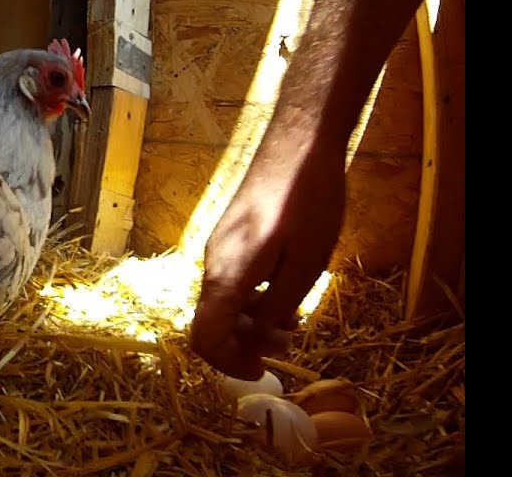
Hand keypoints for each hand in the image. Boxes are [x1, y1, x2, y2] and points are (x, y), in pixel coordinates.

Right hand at [188, 133, 347, 379]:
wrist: (297, 142)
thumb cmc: (307, 200)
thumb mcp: (305, 264)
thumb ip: (278, 306)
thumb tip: (260, 336)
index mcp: (227, 274)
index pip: (205, 337)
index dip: (228, 364)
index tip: (262, 368)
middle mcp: (212, 262)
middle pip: (211, 322)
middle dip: (245, 343)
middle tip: (287, 343)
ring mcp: (218, 246)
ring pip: (223, 301)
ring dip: (252, 321)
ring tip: (294, 318)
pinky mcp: (230, 235)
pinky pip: (231, 280)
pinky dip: (252, 297)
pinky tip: (285, 288)